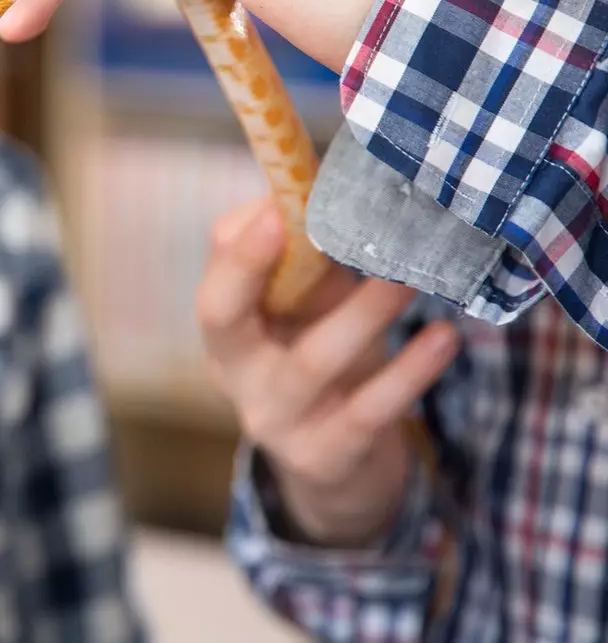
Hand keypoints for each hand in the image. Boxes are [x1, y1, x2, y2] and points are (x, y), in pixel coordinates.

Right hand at [198, 198, 459, 546]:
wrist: (336, 472)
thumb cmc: (322, 364)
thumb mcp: (308, 317)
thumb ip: (311, 264)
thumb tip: (338, 186)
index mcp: (225, 333)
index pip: (213, 278)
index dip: (240, 243)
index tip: (276, 199)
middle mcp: (235, 375)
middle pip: (220, 317)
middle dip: (247, 266)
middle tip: (285, 220)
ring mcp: (275, 420)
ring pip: (312, 359)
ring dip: (362, 311)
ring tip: (409, 276)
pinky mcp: (326, 456)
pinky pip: (368, 410)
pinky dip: (409, 371)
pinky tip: (445, 338)